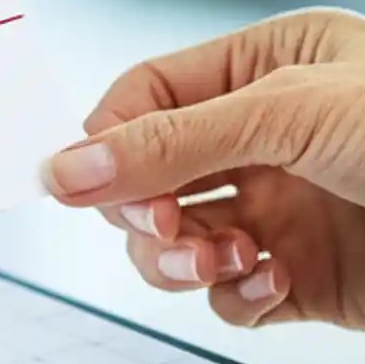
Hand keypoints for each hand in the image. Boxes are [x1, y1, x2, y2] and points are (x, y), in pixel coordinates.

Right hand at [41, 7, 364, 330]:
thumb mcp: (289, 113)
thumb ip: (168, 144)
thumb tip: (61, 168)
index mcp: (266, 68)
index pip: (147, 99)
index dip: (109, 140)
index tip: (84, 185)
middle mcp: (267, 138)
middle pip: (148, 178)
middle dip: (146, 211)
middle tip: (167, 228)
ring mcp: (283, 208)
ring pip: (176, 243)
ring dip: (183, 260)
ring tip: (226, 261)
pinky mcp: (303, 275)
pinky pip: (228, 295)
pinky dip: (236, 295)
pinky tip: (275, 282)